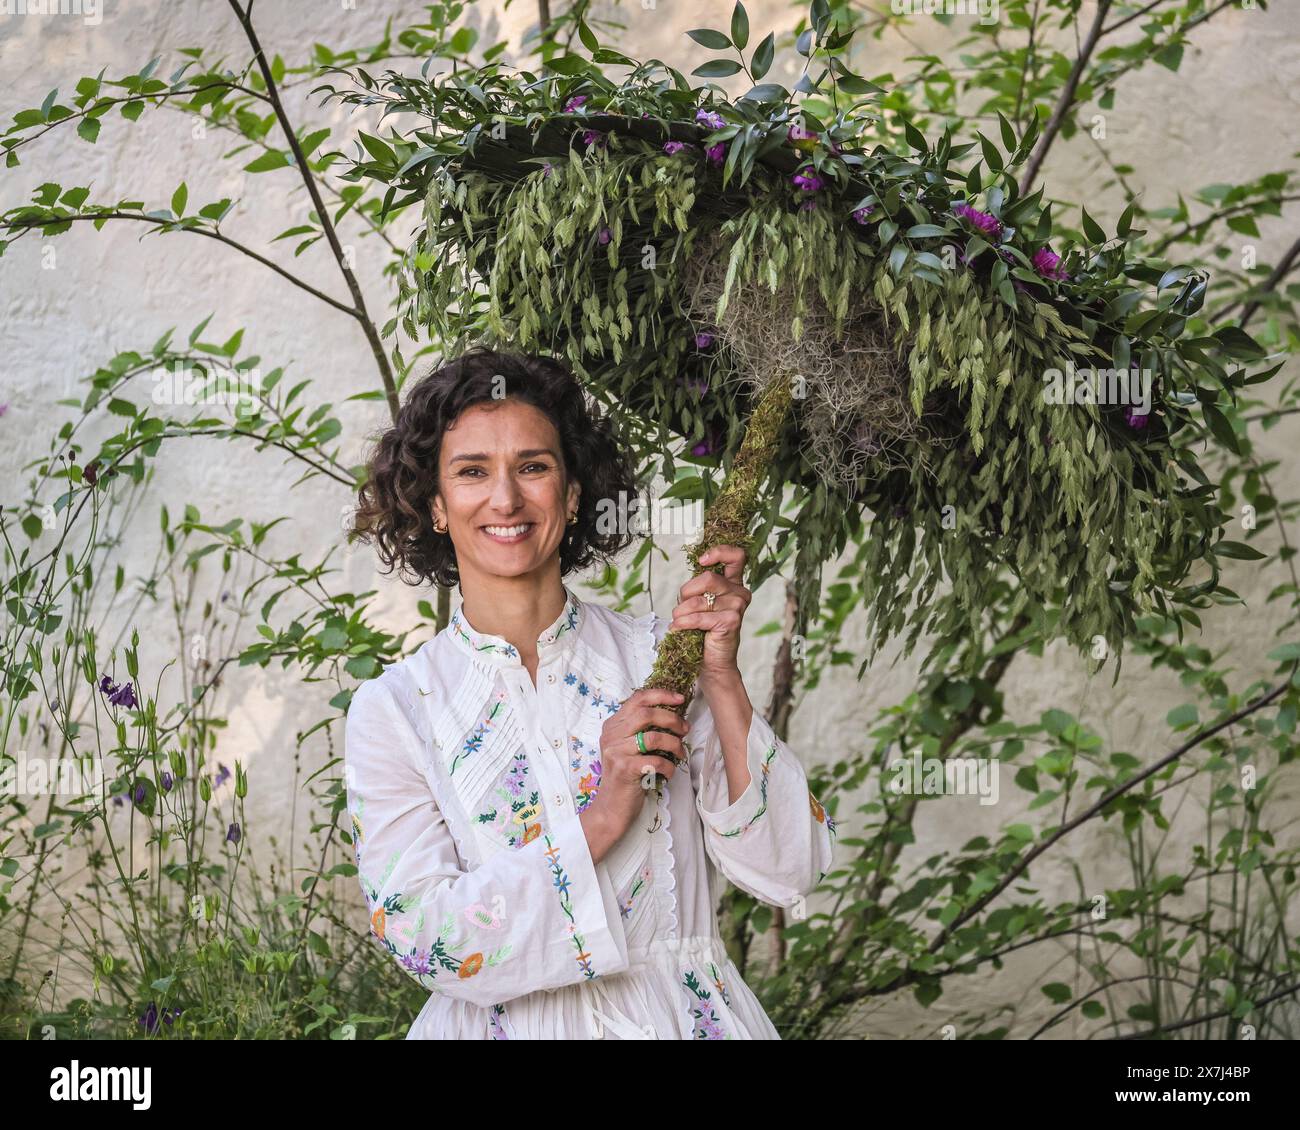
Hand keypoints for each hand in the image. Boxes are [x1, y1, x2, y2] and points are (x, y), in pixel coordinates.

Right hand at [583, 688, 687, 854]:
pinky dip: (669, 766)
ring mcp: (616, 752)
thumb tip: (675, 717)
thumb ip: (642, 730)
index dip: (661, 695)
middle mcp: (611, 735)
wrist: (611, 808)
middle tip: (685, 729)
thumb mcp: (628, 748)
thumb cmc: (626, 776)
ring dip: (674, 744)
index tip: (680, 699)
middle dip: (672, 719)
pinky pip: (655, 761)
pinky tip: (670, 772)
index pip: (637, 699)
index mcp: (612, 725)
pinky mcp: (624, 770)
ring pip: (653, 737)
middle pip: (646, 714)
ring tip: (680, 753)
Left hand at [668, 544, 751, 688]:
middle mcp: (740, 593)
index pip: (736, 556)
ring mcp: (738, 607)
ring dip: (681, 612)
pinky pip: (698, 616)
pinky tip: (678, 629)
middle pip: (707, 578)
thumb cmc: (703, 630)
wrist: (712, 662)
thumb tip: (696, 566)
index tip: (701, 561)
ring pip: (699, 600)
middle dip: (686, 592)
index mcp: (734, 583)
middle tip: (681, 608)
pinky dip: (683, 623)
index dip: (718, 552)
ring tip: (678, 622)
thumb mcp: (700, 601)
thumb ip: (699, 585)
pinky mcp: (732, 621)